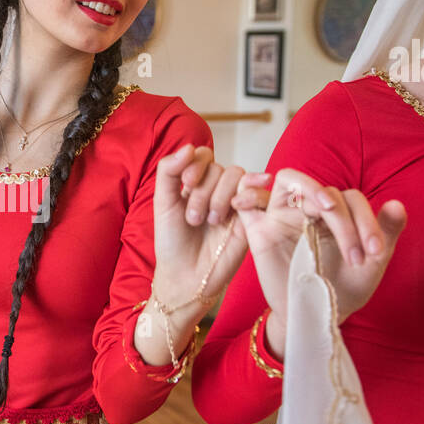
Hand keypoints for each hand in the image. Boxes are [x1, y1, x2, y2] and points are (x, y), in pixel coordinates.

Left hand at [152, 144, 251, 309]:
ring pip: (237, 176)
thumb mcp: (163, 203)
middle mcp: (218, 189)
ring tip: (209, 222)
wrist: (186, 276)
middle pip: (220, 168)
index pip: (204, 155)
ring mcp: (236, 202)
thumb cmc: (173, 242)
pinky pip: (259, 193)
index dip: (196, 164)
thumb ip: (169, 172)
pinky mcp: (252, 217)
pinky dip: (250, 194)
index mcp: (197, 182)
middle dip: (204, 191)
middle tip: (194, 219)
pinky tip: (236, 208)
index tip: (186, 185)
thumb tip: (189, 146)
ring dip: (220, 197)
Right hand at [231, 168, 406, 332]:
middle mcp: (310, 210)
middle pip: (324, 191)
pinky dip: (248, 189)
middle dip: (344, 218)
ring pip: (289, 180)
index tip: (374, 252)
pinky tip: (253, 196)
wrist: (317, 316)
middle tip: (355, 253)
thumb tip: (398, 204)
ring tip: (325, 207)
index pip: (350, 199)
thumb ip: (386, 233)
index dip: (365, 221)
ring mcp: (284, 217)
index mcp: (338, 214)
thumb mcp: (372, 264)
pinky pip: (249, 203)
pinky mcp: (260, 232)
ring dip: (309, 187)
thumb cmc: (343, 289)